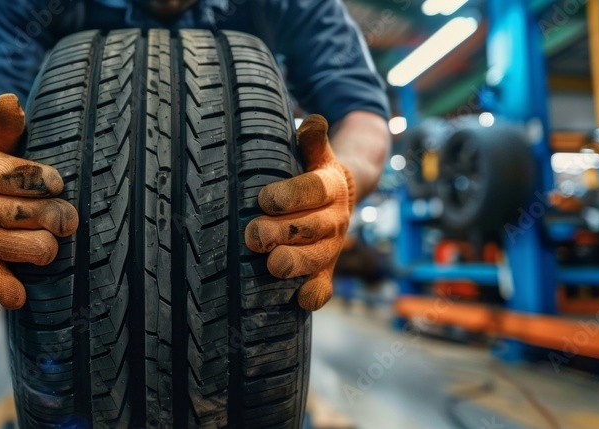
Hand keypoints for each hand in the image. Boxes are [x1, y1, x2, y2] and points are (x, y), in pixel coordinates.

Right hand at [0, 94, 78, 308]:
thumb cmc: (1, 158)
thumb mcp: (1, 137)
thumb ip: (7, 121)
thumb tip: (8, 99)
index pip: (19, 177)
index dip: (43, 181)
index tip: (58, 183)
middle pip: (18, 213)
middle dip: (49, 217)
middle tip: (69, 220)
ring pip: (8, 245)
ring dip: (34, 248)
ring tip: (53, 247)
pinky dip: (5, 287)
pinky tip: (19, 299)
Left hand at [245, 115, 355, 310]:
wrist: (344, 195)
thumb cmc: (315, 170)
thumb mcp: (317, 153)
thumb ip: (312, 140)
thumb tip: (313, 120)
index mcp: (330, 187)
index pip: (313, 190)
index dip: (291, 195)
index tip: (265, 199)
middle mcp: (334, 219)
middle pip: (312, 227)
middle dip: (283, 233)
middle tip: (254, 236)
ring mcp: (331, 246)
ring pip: (318, 258)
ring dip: (296, 263)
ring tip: (273, 266)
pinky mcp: (326, 269)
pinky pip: (325, 285)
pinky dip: (314, 294)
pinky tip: (299, 300)